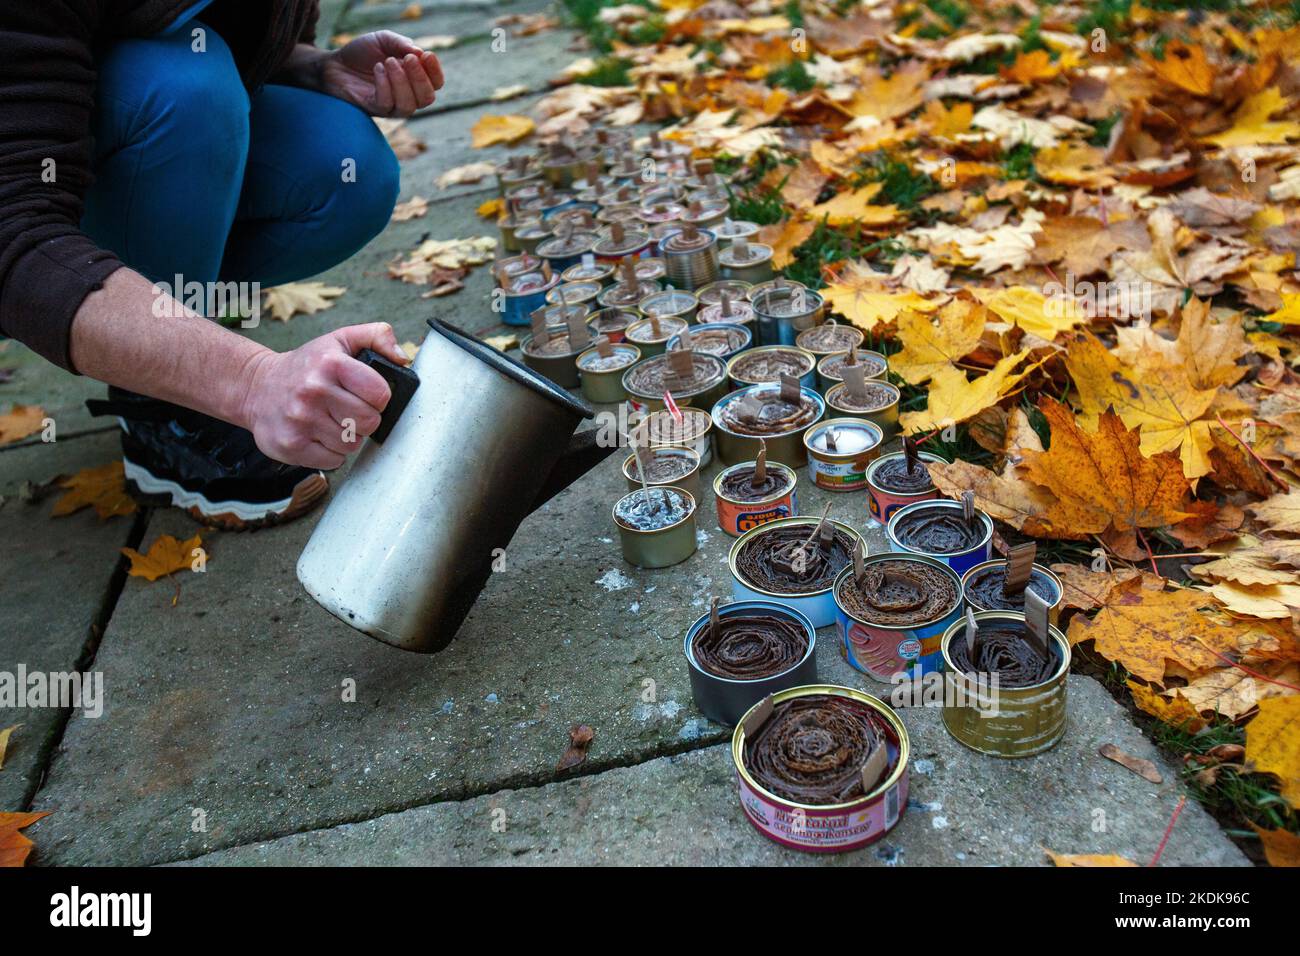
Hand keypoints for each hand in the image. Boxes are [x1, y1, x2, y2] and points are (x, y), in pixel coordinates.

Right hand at [239, 323, 409, 468]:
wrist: (257, 387)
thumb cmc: (307, 366)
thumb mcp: (340, 340)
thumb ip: (377, 336)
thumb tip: (402, 358)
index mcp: (330, 363)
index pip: (380, 394)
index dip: (379, 397)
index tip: (367, 394)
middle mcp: (313, 390)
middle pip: (369, 422)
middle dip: (364, 418)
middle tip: (348, 409)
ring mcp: (301, 420)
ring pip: (352, 444)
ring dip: (347, 436)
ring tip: (330, 420)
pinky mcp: (291, 446)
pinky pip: (334, 461)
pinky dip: (331, 452)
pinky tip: (318, 434)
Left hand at [319, 32, 444, 115]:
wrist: (335, 63)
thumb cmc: (362, 53)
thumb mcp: (384, 40)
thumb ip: (402, 44)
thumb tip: (419, 53)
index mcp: (414, 80)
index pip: (436, 84)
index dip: (435, 71)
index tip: (427, 54)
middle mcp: (407, 97)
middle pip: (427, 98)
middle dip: (420, 78)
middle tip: (408, 59)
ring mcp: (391, 106)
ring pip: (408, 105)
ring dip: (401, 82)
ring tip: (388, 61)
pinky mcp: (374, 110)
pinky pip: (386, 104)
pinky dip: (384, 85)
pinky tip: (377, 68)